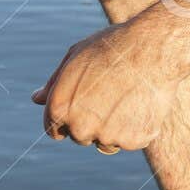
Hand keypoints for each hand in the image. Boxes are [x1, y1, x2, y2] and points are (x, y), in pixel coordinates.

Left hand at [32, 22, 181, 151]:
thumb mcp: (74, 57)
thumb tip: (36, 99)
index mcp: (59, 109)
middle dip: (91, 122)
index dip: (68, 118)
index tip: (83, 105)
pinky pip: (130, 140)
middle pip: (81, 137)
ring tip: (126, 97)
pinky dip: (136, 127)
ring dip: (114, 127)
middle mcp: (80, 127)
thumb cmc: (111, 47)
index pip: (55, 131)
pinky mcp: (133, 141)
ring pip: (107, 142)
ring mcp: (107, 137)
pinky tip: (141, 102)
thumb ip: (54, 84)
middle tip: (109, 95)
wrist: (152, 48)